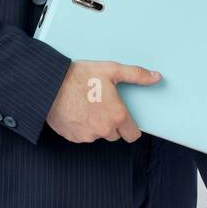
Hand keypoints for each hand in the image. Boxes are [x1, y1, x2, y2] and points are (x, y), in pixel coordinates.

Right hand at [46, 60, 161, 142]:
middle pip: (115, 135)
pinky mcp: (73, 137)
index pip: (133, 135)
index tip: (124, 118)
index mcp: (117, 116)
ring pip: (98, 135)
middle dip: (111, 123)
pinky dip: (81, 127)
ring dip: (95, 125)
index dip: (130, 127)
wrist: (50, 85)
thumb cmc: (80, 77)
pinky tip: (76, 111)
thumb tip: (155, 77)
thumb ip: (136, 75)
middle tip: (102, 105)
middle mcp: (104, 130)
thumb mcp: (111, 70)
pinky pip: (82, 136)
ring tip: (86, 105)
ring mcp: (87, 136)